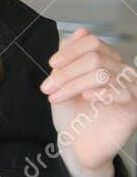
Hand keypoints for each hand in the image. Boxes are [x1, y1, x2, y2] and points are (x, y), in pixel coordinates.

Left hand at [40, 27, 136, 174]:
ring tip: (56, 97)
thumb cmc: (73, 114)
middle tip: (47, 88)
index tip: (52, 64)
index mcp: (107, 62)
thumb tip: (80, 30)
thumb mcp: (64, 82)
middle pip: (95, 58)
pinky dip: (100, 93)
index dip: (70, 51)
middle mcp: (122, 72)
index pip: (93, 43)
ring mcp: (131, 89)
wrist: (79, 145)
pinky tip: (86, 98)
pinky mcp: (134, 108)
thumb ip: (70, 58)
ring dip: (73, 84)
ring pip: (102, 73)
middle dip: (66, 72)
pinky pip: (121, 93)